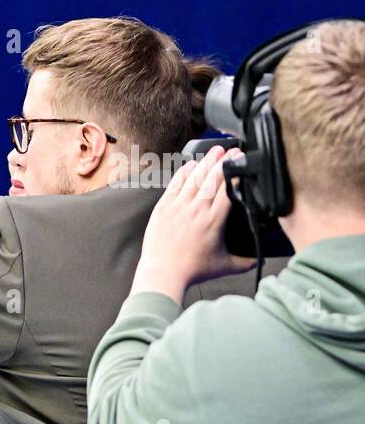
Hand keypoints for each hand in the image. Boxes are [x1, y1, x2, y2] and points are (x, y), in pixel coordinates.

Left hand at [133, 145, 255, 302]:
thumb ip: (246, 261)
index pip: (227, 190)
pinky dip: (183, 173)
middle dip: (223, 161)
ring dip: (205, 162)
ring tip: (215, 150)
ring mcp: (178, 208)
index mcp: (213, 221)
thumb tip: (261, 259)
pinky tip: (191, 164)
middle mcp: (196, 210)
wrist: (162, 273)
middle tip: (232, 149)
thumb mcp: (224, 266)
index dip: (235, 172)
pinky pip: (175, 185)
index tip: (243, 161)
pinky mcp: (163, 209)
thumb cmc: (192, 270)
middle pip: (212, 179)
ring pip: (194, 178)